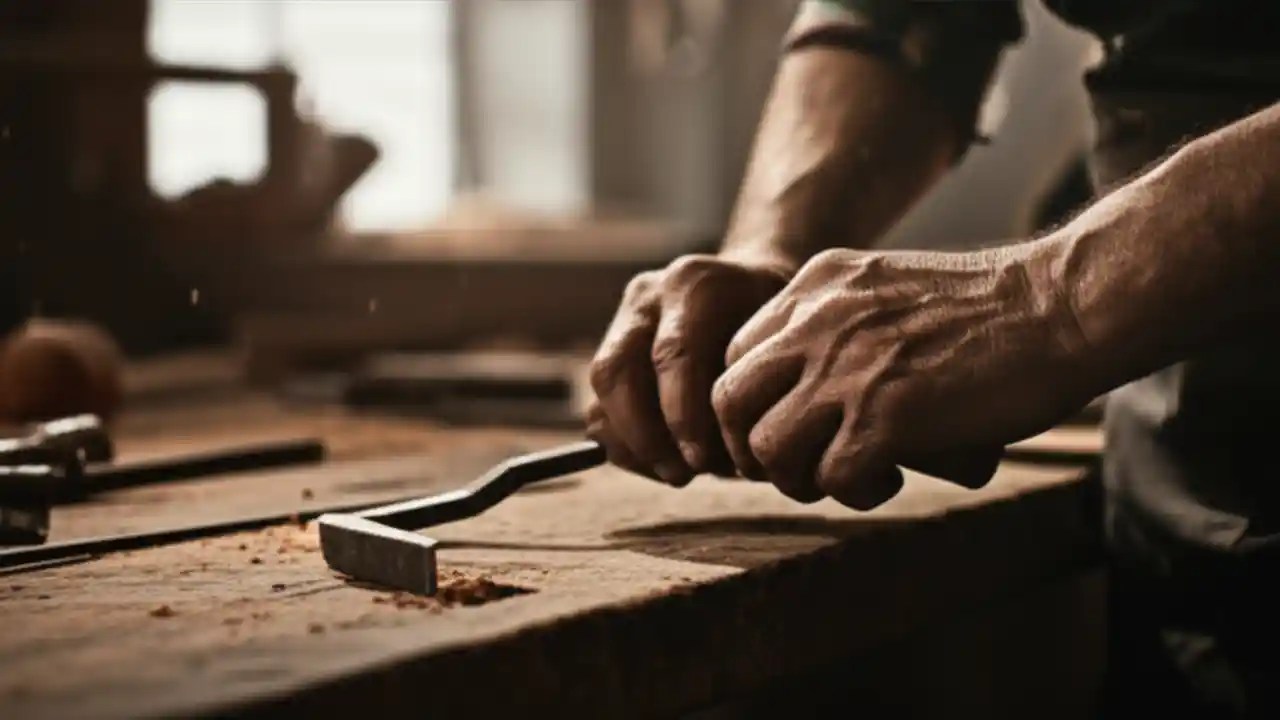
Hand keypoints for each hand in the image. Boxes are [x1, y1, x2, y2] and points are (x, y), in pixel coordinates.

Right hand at [587, 254, 788, 484]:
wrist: (755, 293)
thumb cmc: (775, 330)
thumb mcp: (779, 346)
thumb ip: (751, 387)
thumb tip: (732, 452)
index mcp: (696, 284)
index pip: (673, 355)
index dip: (683, 416)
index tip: (703, 461)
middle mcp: (650, 294)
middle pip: (618, 370)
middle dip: (646, 436)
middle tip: (682, 474)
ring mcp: (623, 320)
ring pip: (602, 391)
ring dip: (633, 445)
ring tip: (676, 473)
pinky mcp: (610, 351)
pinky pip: (598, 408)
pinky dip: (625, 446)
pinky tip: (662, 463)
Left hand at [712, 247, 1091, 508]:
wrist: (1059, 307)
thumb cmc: (988, 307)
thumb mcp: (887, 285)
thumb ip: (839, 320)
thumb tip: (806, 382)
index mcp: (815, 286)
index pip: (735, 354)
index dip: (751, 403)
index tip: (783, 425)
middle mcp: (816, 324)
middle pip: (729, 401)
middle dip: (752, 447)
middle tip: (795, 465)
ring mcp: (846, 371)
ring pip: (768, 448)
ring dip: (799, 477)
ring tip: (844, 475)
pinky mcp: (885, 417)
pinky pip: (831, 477)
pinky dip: (853, 490)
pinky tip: (887, 478)